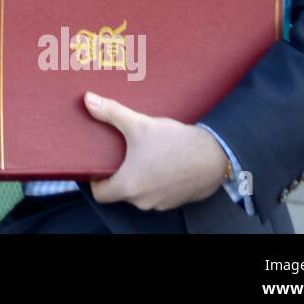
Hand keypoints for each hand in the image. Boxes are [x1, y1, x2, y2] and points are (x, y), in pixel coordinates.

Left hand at [84, 91, 228, 210]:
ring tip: (139, 156)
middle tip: (118, 155)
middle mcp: (143, 200)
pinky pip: (158, 194)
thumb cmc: (176, 143)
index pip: (100, 194)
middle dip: (117, 175)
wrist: (216, 155)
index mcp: (129, 186)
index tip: (97, 166)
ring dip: (138, 179)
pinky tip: (160, 163)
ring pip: (140, 194)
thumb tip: (88, 100)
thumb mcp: (139, 124)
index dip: (94, 180)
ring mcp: (161, 203)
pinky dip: (156, 182)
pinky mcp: (177, 201)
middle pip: (119, 193)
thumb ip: (111, 112)